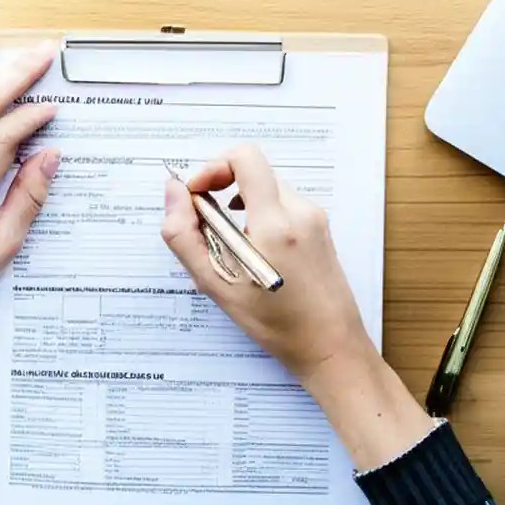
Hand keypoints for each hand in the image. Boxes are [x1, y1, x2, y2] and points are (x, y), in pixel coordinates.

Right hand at [161, 145, 432, 468]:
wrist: (331, 346)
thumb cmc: (277, 324)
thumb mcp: (216, 286)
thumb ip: (186, 235)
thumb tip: (174, 192)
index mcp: (275, 222)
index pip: (245, 158)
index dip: (212, 167)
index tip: (196, 195)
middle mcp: (300, 211)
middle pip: (252, 172)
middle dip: (222, 190)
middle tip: (208, 230)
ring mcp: (315, 218)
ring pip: (266, 189)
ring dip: (241, 208)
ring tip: (231, 250)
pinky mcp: (320, 228)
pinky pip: (282, 206)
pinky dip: (260, 219)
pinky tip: (254, 254)